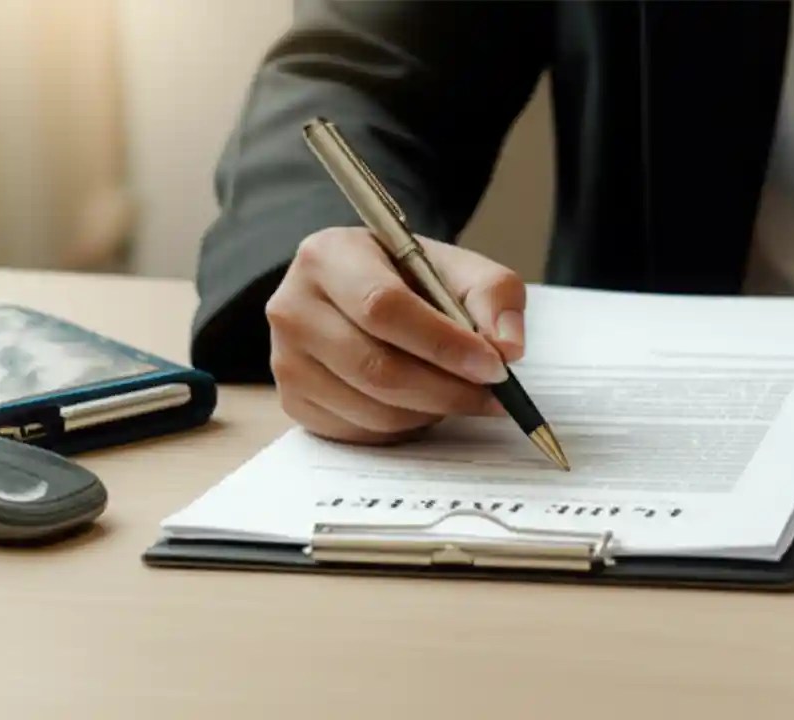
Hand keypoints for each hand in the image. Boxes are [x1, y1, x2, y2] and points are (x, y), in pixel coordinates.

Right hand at [264, 227, 524, 443]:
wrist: (364, 295)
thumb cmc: (411, 280)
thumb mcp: (459, 269)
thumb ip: (494, 296)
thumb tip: (508, 348)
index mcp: (329, 256)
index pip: (384, 307)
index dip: (444, 344)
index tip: (494, 366)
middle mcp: (293, 306)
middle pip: (376, 366)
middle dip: (447, 389)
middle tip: (494, 396)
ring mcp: (285, 359)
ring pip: (371, 407)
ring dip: (430, 411)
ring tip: (460, 394)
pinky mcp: (294, 401)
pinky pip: (359, 431)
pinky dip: (405, 427)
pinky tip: (424, 404)